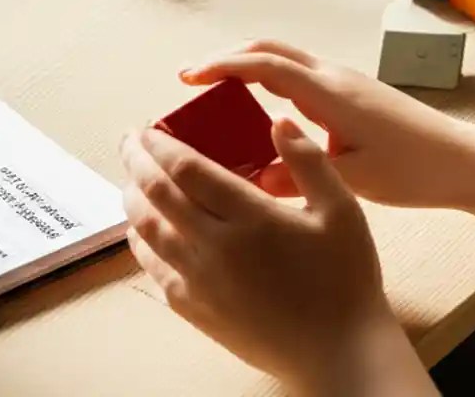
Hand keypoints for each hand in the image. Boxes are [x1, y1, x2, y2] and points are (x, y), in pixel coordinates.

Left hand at [121, 122, 430, 394]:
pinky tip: (142, 227)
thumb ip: (309, 162)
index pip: (186, 169)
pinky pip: (152, 266)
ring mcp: (198, 280)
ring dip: (131, 196)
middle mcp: (215, 246)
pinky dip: (140, 238)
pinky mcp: (192, 307)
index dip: (160, 144)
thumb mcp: (341, 212)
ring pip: (145, 228)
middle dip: (135, 160)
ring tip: (132, 176)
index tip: (149, 126)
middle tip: (129, 140)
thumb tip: (278, 120)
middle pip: (155, 193)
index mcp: (251, 218)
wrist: (338, 353)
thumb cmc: (345, 279)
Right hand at [181, 41, 474, 209]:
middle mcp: (334, 77)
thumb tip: (251, 179)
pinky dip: (268, 80)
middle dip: (226, 57)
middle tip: (192, 78)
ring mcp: (344, 82)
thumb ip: (298, 177)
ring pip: (284, 58)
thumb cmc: (415, 170)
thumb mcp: (353, 181)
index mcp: (329, 93)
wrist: (465, 162)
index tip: (188, 77)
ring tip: (216, 92)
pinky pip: (298, 75)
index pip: (264, 65)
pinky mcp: (351, 93)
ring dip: (246, 66)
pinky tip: (259, 110)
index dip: (221, 66)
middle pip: (269, 48)